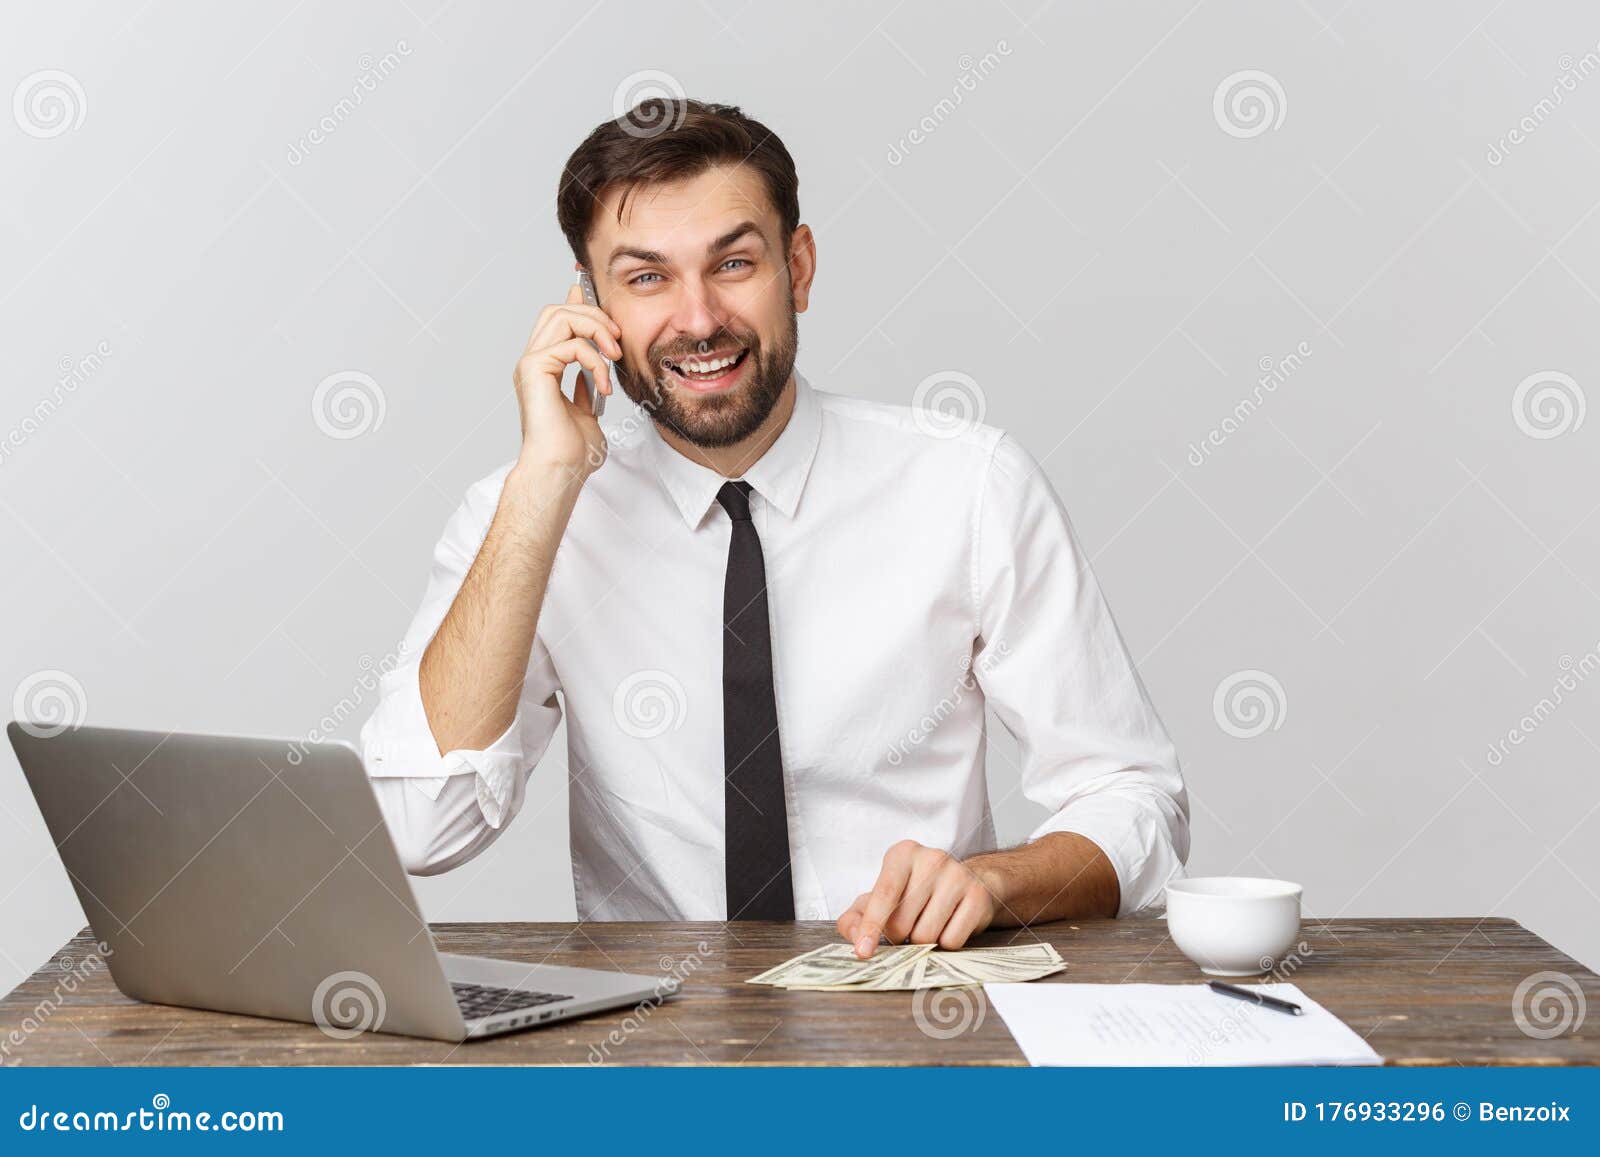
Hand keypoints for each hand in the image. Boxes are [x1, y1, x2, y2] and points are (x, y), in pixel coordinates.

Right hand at [511, 282, 622, 478]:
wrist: (561, 470)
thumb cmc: (572, 452)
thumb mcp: (587, 412)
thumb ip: (585, 388)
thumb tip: (591, 374)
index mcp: (543, 369)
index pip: (556, 321)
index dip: (576, 304)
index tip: (594, 297)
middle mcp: (533, 362)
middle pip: (557, 311)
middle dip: (592, 315)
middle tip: (616, 338)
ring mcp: (531, 364)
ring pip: (561, 317)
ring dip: (595, 329)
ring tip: (614, 355)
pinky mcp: (534, 369)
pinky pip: (572, 346)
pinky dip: (595, 362)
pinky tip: (603, 386)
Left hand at [836, 840, 1000, 957]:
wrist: (968, 882)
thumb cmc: (916, 891)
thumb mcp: (882, 896)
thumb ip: (857, 916)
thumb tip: (855, 937)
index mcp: (902, 854)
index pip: (884, 895)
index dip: (871, 926)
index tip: (863, 951)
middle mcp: (931, 859)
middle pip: (902, 923)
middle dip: (899, 936)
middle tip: (907, 925)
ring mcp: (958, 876)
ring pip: (926, 936)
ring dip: (922, 942)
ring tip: (928, 922)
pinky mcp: (978, 897)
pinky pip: (952, 941)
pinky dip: (945, 942)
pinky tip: (948, 924)